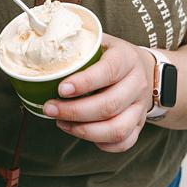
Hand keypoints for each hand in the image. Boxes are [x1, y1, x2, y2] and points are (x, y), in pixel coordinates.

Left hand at [41, 35, 154, 152]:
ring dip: (84, 131)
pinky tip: (82, 132)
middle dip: (75, 111)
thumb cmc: (111, 55)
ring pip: (117, 129)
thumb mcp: (98, 42)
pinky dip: (101, 143)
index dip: (84, 83)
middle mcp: (137, 84)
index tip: (61, 89)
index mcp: (126, 58)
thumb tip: (43, 48)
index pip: (109, 71)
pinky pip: (123, 142)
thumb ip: (77, 45)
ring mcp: (140, 107)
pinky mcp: (139, 125)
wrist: (143, 68)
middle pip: (109, 105)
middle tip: (50, 108)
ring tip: (61, 123)